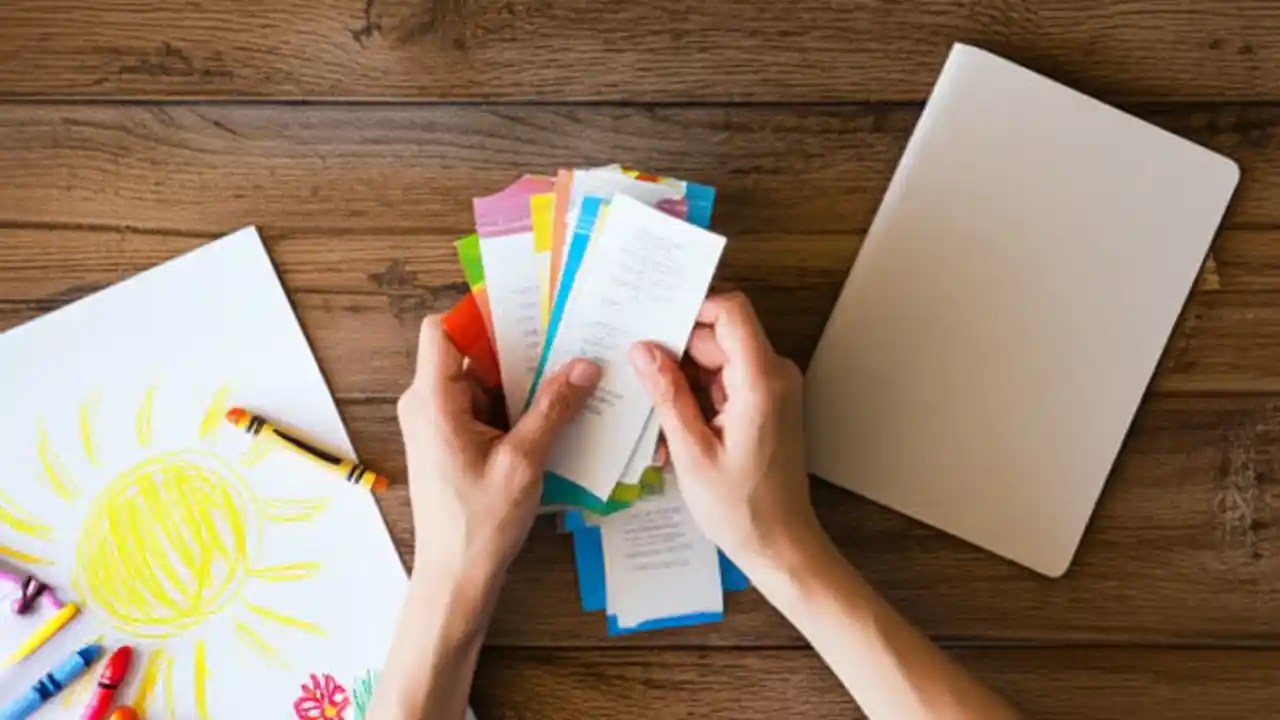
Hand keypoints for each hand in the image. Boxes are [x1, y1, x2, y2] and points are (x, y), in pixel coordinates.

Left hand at [397, 315, 601, 585]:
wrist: (456, 576)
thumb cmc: (478, 524)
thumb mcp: (524, 461)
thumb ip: (553, 409)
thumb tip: (584, 366)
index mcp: (433, 401)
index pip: (442, 330)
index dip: (477, 310)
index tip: (522, 305)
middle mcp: (428, 405)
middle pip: (469, 352)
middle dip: (515, 345)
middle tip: (562, 336)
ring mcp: (439, 423)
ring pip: (481, 380)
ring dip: (520, 377)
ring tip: (566, 372)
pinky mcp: (453, 441)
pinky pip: (484, 406)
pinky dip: (514, 403)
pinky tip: (553, 409)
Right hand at [629, 292, 822, 573]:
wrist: (781, 544)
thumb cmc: (742, 508)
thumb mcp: (692, 451)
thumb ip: (668, 394)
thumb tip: (643, 350)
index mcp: (761, 382)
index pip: (731, 311)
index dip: (692, 308)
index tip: (653, 320)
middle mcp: (774, 376)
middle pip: (718, 336)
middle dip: (676, 355)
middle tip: (640, 382)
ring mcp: (772, 389)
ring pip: (716, 360)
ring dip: (683, 384)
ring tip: (660, 425)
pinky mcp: (765, 404)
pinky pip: (724, 382)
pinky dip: (697, 400)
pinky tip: (676, 434)